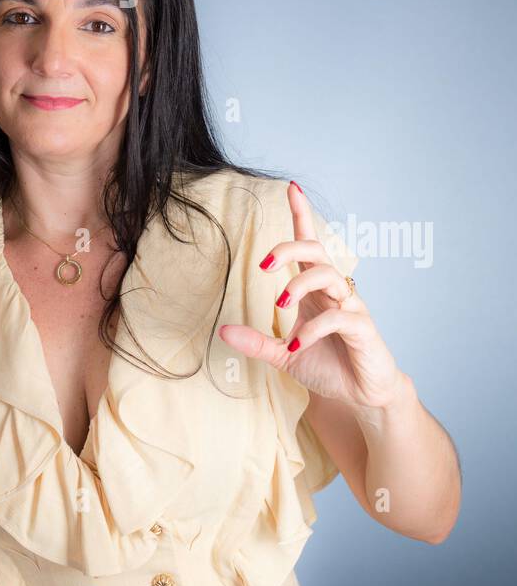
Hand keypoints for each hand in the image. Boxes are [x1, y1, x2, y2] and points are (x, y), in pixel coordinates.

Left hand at [218, 181, 402, 408]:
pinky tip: (297, 344)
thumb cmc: (326, 365)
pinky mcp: (363, 330)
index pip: (309, 243)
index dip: (302, 214)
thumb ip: (256, 341)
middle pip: (316, 250)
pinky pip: (339, 317)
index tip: (292, 188)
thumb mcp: (283, 354)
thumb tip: (222, 330)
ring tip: (280, 307)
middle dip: (289, 248)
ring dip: (299, 286)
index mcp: (315, 289)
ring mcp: (350, 308)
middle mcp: (334, 291)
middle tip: (263, 266)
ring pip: (329, 275)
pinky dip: (313, 329)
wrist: (359, 397)